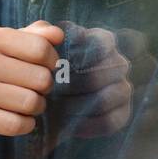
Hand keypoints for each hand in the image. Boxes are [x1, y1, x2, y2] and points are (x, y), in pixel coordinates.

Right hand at [0, 20, 63, 138]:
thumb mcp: (11, 43)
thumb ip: (37, 34)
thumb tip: (58, 35)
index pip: (41, 48)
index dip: (52, 60)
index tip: (46, 65)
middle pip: (40, 78)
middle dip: (46, 86)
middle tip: (36, 87)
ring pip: (30, 103)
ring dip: (37, 106)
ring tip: (29, 103)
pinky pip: (15, 125)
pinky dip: (26, 124)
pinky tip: (21, 118)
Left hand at [47, 23, 157, 139]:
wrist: (40, 98)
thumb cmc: (40, 67)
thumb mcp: (34, 46)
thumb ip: (40, 33)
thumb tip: (57, 34)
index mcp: (102, 42)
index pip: (102, 43)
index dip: (80, 55)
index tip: (56, 65)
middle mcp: (118, 63)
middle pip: (104, 72)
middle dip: (74, 84)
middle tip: (51, 91)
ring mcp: (123, 88)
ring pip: (106, 98)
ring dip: (78, 105)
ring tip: (56, 109)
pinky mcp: (122, 113)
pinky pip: (110, 121)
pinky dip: (86, 125)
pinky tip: (67, 125)